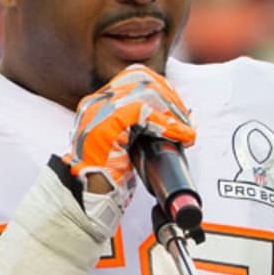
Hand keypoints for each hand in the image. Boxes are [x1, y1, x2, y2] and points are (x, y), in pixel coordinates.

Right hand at [64, 64, 195, 196]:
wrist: (88, 197)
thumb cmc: (107, 176)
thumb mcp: (125, 143)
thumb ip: (140, 126)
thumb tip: (174, 119)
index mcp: (99, 104)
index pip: (134, 77)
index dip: (162, 88)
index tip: (177, 109)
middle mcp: (97, 103)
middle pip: (141, 78)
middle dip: (170, 96)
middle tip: (185, 120)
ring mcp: (99, 111)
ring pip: (145, 92)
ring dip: (173, 111)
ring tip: (185, 130)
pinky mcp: (107, 124)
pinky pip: (144, 112)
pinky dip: (167, 124)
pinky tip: (178, 136)